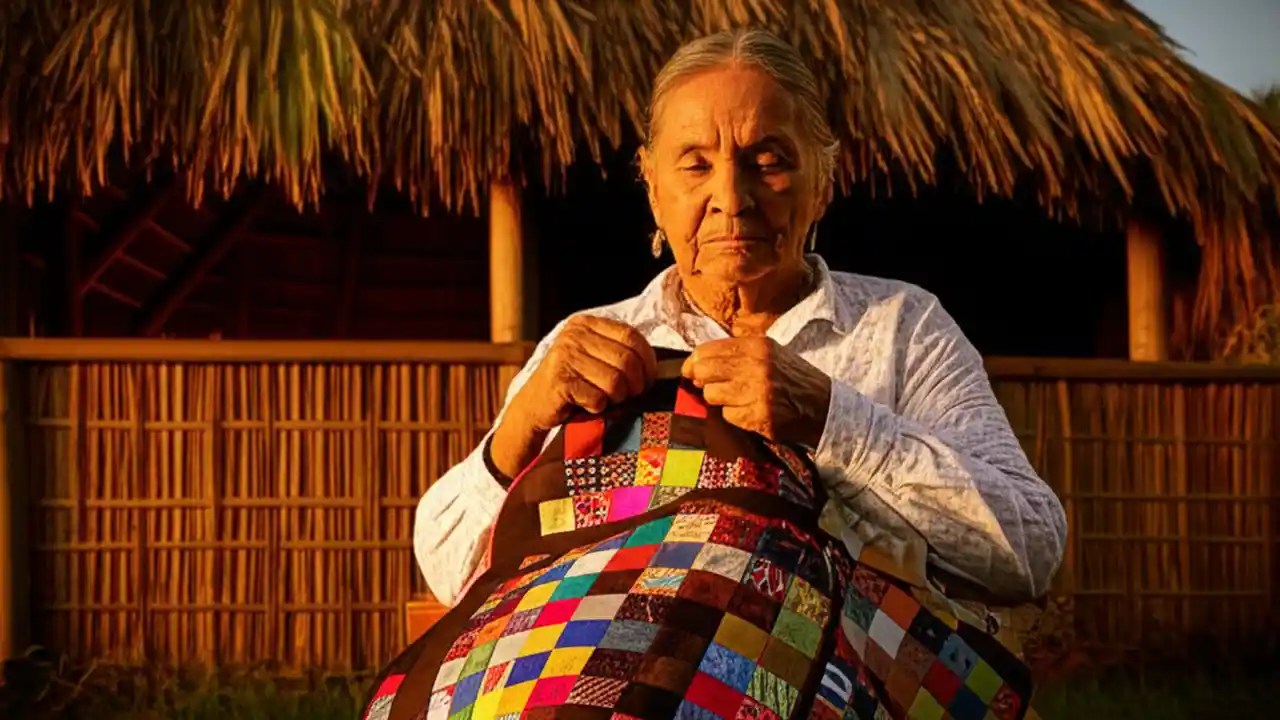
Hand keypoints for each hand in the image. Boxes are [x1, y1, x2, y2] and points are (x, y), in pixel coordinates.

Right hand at [511, 315, 658, 431]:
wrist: (534, 406)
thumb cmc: (574, 383)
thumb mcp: (594, 358)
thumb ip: (619, 352)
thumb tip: (658, 367)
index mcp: (586, 323)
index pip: (632, 336)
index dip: (647, 361)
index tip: (648, 380)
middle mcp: (574, 335)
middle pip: (626, 360)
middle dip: (635, 384)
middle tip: (630, 396)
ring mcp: (564, 356)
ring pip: (614, 381)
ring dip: (616, 398)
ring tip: (606, 400)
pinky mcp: (559, 380)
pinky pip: (597, 398)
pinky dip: (598, 407)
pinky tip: (588, 405)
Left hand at [681, 337, 831, 446]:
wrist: (825, 406)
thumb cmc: (792, 378)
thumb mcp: (770, 353)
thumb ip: (737, 353)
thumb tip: (696, 363)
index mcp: (757, 346)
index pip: (707, 350)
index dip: (694, 362)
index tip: (691, 370)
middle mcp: (757, 366)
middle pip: (704, 372)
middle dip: (702, 381)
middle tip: (710, 386)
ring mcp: (758, 393)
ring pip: (712, 395)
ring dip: (720, 399)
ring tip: (738, 399)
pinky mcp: (759, 417)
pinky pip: (727, 415)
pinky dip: (735, 416)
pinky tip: (751, 411)